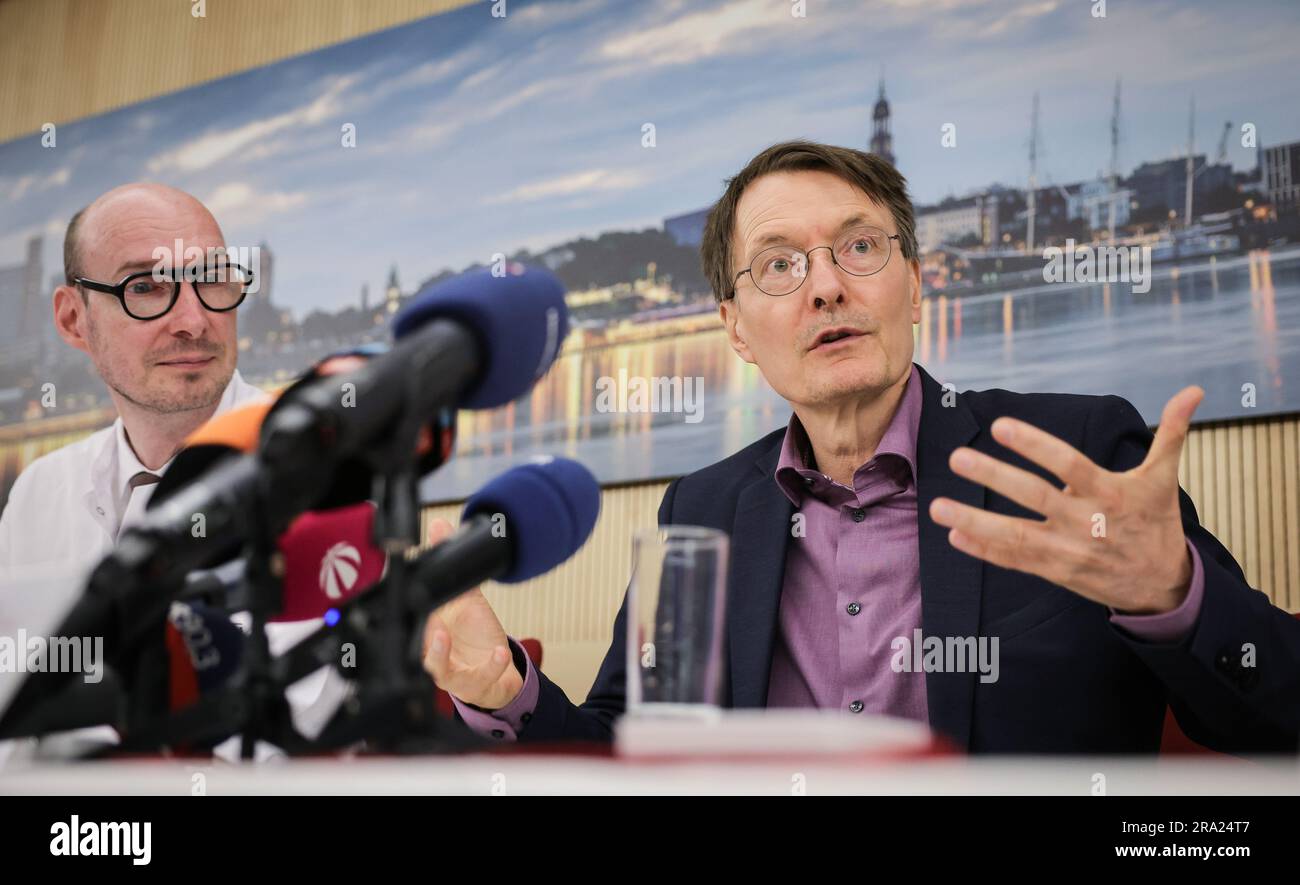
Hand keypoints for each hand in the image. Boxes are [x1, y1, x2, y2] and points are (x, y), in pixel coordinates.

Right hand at [420, 517, 523, 709]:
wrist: (497, 670)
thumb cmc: (473, 636)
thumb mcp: (465, 597)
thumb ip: (453, 566)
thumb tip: (439, 526)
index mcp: (427, 631)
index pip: (408, 618)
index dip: (401, 608)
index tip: (401, 593)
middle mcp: (433, 653)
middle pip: (414, 646)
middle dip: (414, 634)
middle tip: (416, 617)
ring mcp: (452, 671)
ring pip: (436, 669)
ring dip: (438, 654)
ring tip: (442, 635)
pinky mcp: (473, 682)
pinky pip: (478, 677)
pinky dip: (490, 665)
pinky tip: (499, 652)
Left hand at [930, 387, 1203, 614]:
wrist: (1164, 586)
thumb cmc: (1157, 522)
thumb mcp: (1163, 478)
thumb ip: (1170, 433)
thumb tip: (1194, 390)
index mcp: (1111, 493)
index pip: (1068, 464)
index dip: (1035, 445)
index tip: (1001, 426)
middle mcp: (1087, 522)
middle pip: (1035, 497)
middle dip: (994, 478)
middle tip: (957, 457)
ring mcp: (1069, 551)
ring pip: (1017, 536)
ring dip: (975, 521)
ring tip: (937, 506)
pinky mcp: (1057, 573)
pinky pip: (1016, 562)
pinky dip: (985, 551)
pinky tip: (955, 536)